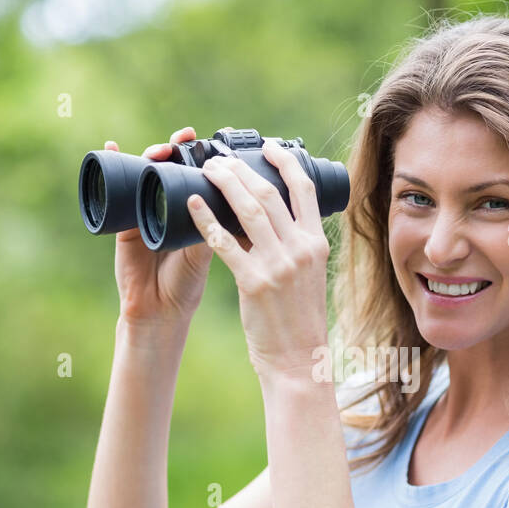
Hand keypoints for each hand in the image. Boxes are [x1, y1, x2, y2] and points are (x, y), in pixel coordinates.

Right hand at [105, 126, 253, 328]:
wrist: (158, 310)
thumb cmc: (186, 284)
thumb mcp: (205, 252)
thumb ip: (214, 229)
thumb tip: (235, 202)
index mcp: (194, 212)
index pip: (197, 175)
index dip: (204, 156)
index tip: (215, 142)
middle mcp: (169, 206)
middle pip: (171, 166)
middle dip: (176, 148)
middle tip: (184, 139)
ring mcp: (145, 210)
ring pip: (146, 172)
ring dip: (150, 152)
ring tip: (159, 147)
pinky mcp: (124, 219)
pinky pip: (118, 187)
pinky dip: (115, 164)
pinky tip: (114, 147)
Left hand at [187, 139, 331, 382]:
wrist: (297, 360)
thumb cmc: (299, 320)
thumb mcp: (306, 276)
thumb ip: (293, 247)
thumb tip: (268, 221)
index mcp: (316, 244)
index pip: (304, 190)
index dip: (285, 162)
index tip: (267, 147)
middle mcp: (300, 249)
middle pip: (269, 193)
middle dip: (242, 169)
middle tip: (220, 158)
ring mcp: (278, 265)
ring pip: (248, 209)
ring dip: (224, 183)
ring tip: (206, 170)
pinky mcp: (254, 283)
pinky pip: (225, 242)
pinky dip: (206, 219)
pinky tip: (192, 204)